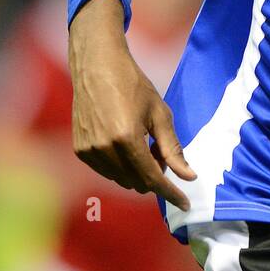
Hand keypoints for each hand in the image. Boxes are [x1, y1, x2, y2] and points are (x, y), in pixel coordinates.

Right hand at [67, 0, 196, 210]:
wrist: (97, 66)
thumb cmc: (134, 85)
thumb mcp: (160, 114)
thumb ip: (173, 148)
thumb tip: (189, 177)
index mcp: (127, 138)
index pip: (152, 178)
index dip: (171, 193)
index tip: (185, 204)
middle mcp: (104, 148)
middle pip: (137, 183)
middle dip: (155, 176)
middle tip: (161, 152)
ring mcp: (88, 151)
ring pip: (122, 180)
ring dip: (138, 172)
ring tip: (144, 144)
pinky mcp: (80, 149)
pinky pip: (107, 171)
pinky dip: (121, 166)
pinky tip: (126, 144)